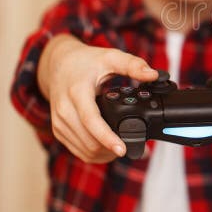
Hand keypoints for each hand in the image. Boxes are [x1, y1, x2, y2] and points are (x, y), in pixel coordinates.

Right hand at [37, 34, 158, 162]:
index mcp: (77, 92)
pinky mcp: (58, 130)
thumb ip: (133, 65)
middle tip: (136, 146)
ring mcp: (59, 122)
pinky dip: (95, 154)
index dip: (107, 137)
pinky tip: (108, 148)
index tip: (122, 149)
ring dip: (104, 154)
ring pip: (84, 149)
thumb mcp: (110, 57)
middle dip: (112, 148)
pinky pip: (77, 150)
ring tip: (124, 147)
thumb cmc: (84, 61)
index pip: (91, 120)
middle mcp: (64, 109)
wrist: (58, 65)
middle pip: (89, 140)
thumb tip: (153, 75)